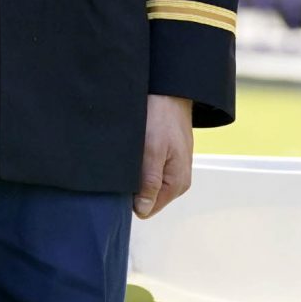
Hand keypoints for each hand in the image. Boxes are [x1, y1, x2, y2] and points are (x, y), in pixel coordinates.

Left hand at [134, 94, 193, 218]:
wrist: (171, 91)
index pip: (147, 209)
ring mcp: (174, 169)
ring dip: (136, 173)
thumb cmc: (161, 117)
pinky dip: (140, 163)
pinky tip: (137, 150)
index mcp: (177, 183)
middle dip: (133, 185)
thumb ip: (149, 182)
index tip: (122, 179)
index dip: (131, 197)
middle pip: (147, 197)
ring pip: (147, 184)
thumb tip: (142, 210)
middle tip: (127, 163)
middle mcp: (178, 180)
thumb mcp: (153, 150)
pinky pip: (150, 170)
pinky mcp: (169, 158)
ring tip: (133, 154)